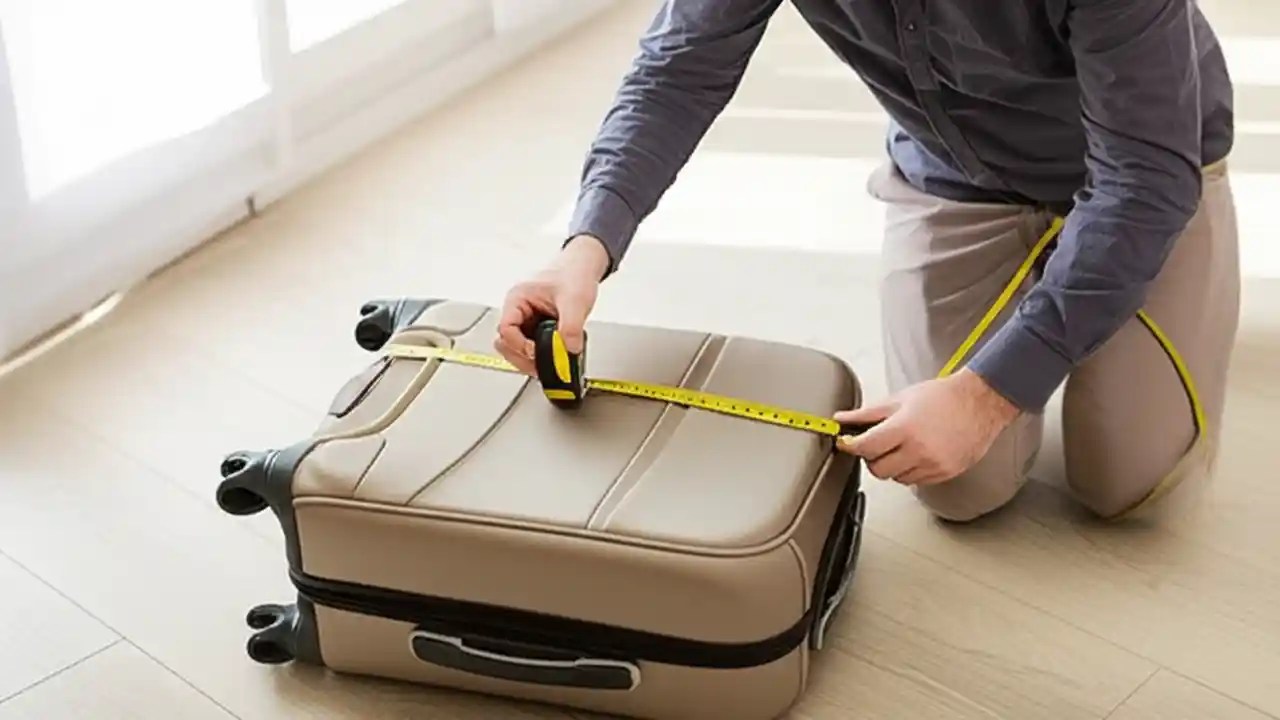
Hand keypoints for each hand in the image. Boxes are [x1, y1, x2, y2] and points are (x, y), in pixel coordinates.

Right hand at [495, 235, 609, 374]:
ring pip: (517, 349)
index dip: (519, 345)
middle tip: (542, 366)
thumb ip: (572, 327)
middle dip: (523, 357)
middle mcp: (518, 311)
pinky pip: (532, 347)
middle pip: (506, 344)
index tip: (536, 352)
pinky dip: (542, 355)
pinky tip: (554, 357)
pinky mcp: (537, 328)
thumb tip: (569, 349)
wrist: (583, 268)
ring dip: (531, 359)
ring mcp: (526, 321)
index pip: (505, 329)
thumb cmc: (573, 274)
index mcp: (518, 299)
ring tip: (550, 363)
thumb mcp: (575, 300)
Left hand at [834, 369, 1020, 484]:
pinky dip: (910, 470)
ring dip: (892, 466)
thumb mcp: (900, 399)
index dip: (851, 446)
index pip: (866, 448)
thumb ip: (867, 413)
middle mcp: (919, 450)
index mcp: (905, 428)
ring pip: (896, 479)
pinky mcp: (945, 473)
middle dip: (872, 458)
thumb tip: (842, 419)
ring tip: (902, 446)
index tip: (848, 443)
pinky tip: (917, 453)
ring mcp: (934, 464)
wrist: (980, 402)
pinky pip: (916, 481)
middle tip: (877, 444)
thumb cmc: (943, 397)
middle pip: (878, 470)